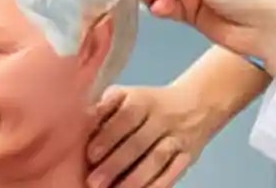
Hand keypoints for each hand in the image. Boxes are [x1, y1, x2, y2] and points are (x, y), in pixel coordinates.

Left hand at [85, 84, 211, 187]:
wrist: (196, 104)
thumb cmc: (147, 104)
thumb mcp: (126, 96)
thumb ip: (105, 108)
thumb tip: (79, 123)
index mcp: (142, 100)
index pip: (126, 117)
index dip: (108, 135)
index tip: (90, 155)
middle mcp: (162, 118)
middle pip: (139, 141)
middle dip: (115, 163)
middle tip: (94, 182)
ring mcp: (177, 138)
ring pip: (157, 159)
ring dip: (135, 179)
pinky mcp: (188, 156)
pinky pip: (173, 173)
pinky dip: (158, 185)